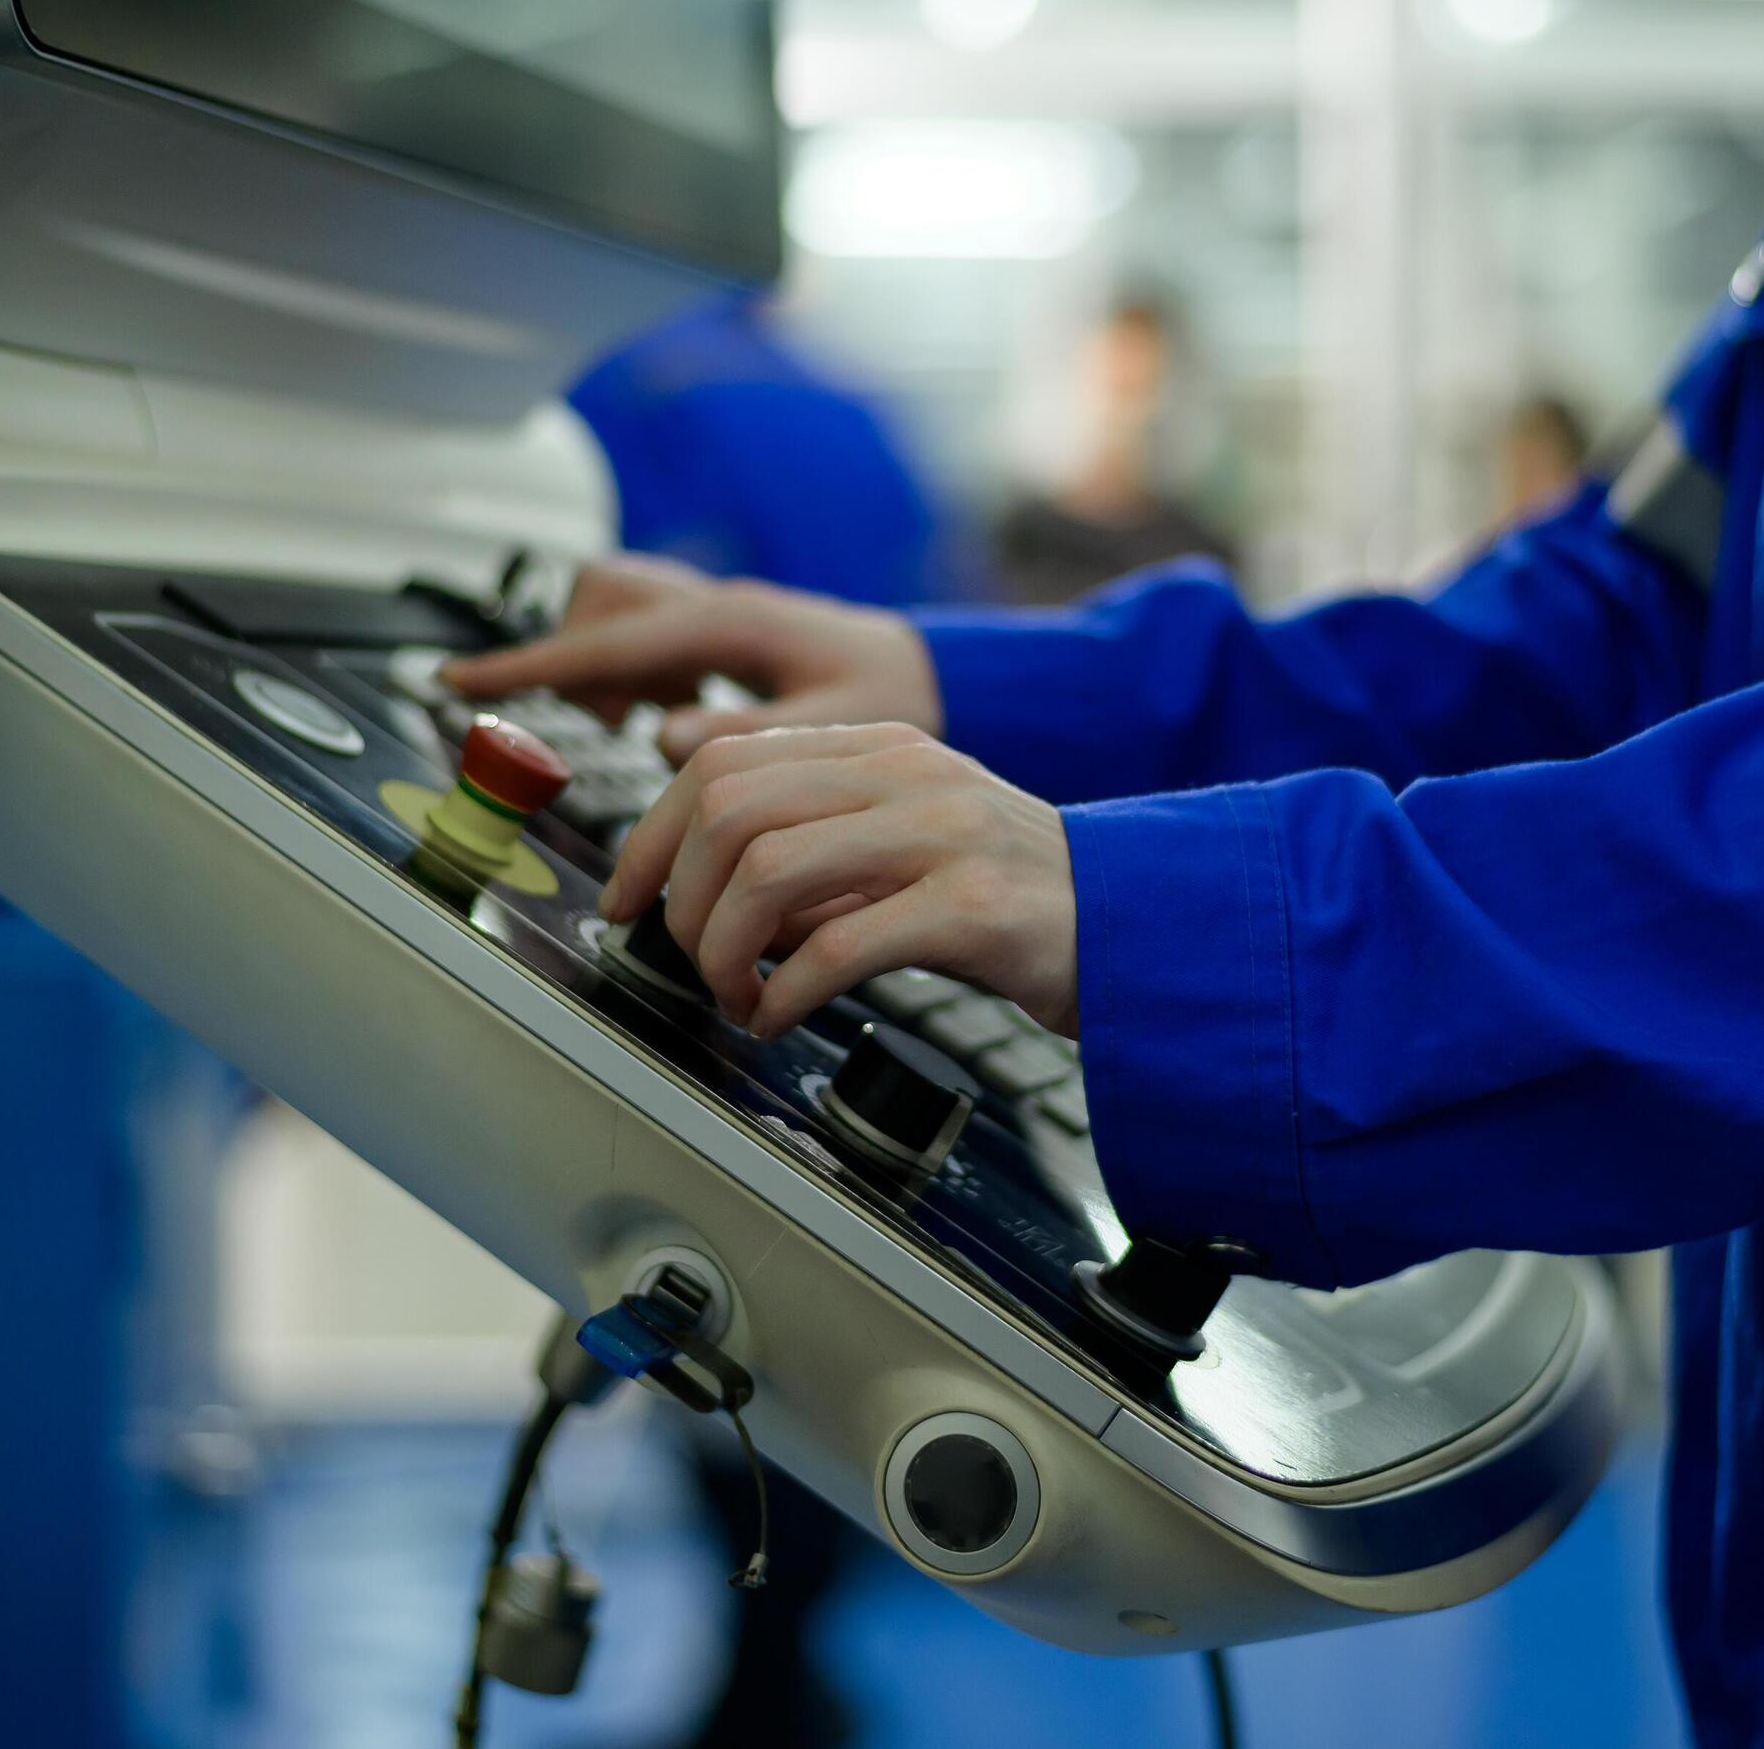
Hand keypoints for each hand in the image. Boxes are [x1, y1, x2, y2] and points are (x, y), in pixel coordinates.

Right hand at [439, 555, 940, 762]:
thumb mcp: (836, 730)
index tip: (458, 683)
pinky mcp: (712, 629)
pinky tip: (679, 710)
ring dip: (609, 664)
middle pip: (596, 602)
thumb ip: (750, 736)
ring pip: (610, 611)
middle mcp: (710, 604)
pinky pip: (640, 633)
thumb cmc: (895, 700)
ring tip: (657, 713)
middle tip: (620, 716)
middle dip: (581, 656)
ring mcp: (708, 611)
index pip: (604, 642)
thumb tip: (666, 739)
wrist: (936, 674)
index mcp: (729, 623)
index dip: (526, 666)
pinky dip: (637, 671)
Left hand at [602, 724, 1076, 1039]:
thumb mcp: (908, 838)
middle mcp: (906, 775)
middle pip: (730, 810)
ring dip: (723, 950)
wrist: (1135, 922)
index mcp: (881, 746)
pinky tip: (780, 1016)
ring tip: (734, 995)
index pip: (722, 761)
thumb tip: (702, 889)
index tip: (627, 899)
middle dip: (680, 899)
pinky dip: (783, 991)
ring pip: (769, 871)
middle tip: (686, 960)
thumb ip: (818, 844)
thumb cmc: (1011, 896)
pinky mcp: (972, 908)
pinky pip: (838, 945)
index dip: (652, 836)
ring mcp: (942, 834)